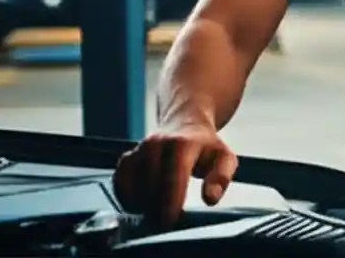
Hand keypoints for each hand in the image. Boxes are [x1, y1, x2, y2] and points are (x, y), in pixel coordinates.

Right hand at [113, 121, 238, 227]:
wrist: (186, 123)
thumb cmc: (206, 146)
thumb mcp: (224, 158)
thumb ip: (221, 177)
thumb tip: (210, 198)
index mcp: (183, 145)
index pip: (173, 177)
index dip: (170, 202)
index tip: (171, 220)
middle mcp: (157, 144)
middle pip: (150, 186)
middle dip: (156, 209)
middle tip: (165, 222)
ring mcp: (139, 150)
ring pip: (133, 186)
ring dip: (142, 205)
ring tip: (155, 213)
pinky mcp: (127, 157)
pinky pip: (120, 184)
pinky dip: (127, 198)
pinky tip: (140, 205)